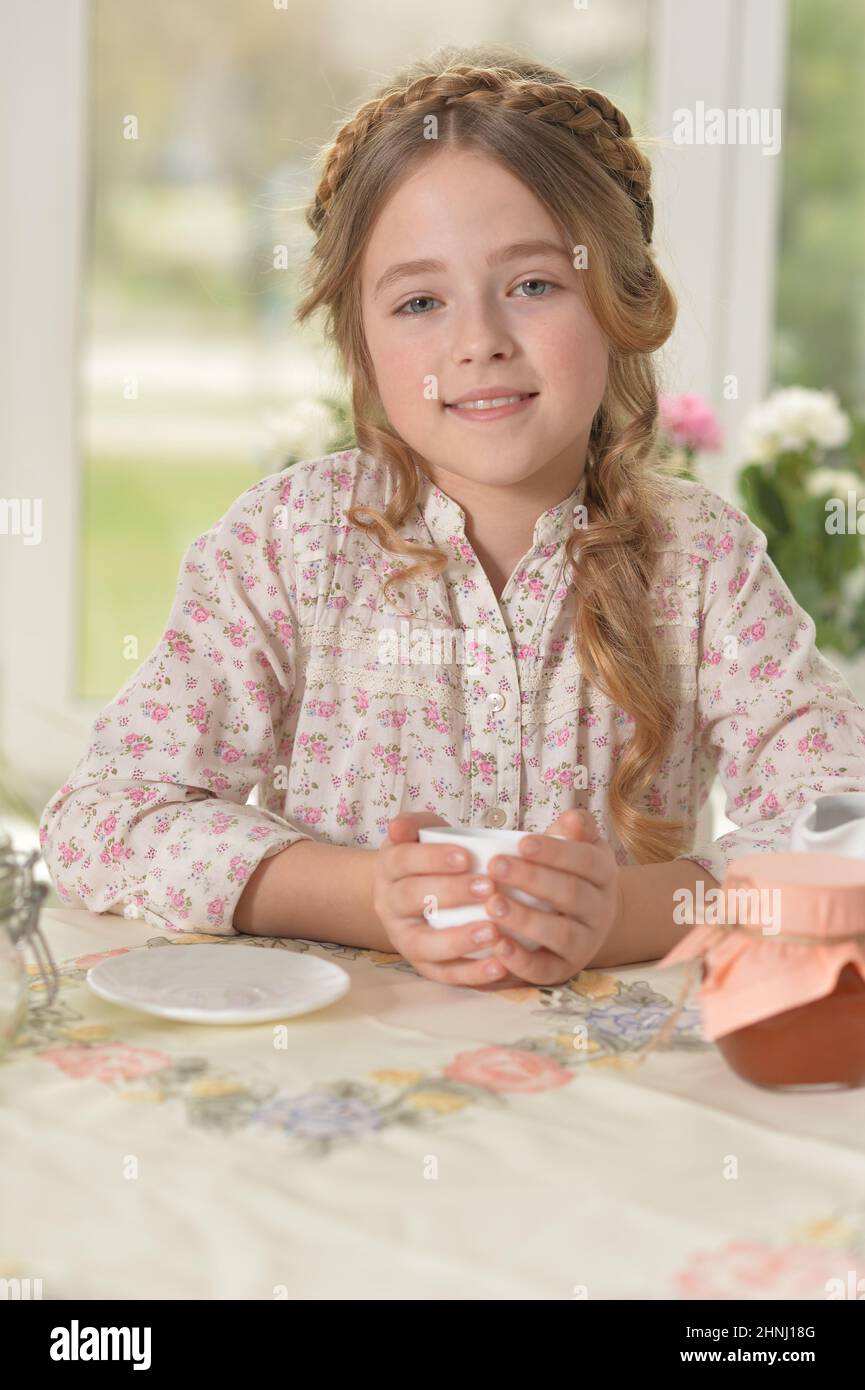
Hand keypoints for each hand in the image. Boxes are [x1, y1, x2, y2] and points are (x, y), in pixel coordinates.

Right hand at [373, 812, 524, 988]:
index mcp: (388, 868)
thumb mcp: (421, 834)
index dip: (433, 859)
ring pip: (423, 944)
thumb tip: (398, 826)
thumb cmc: (429, 858)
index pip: (404, 861)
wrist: (414, 893)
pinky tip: (500, 967)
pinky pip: (443, 974)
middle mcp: (389, 906)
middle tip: (488, 888)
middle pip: (411, 899)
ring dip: (458, 940)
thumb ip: (415, 824)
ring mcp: (404, 939)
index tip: (466, 856)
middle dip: (450, 893)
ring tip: (493, 932)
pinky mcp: (424, 965)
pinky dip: (471, 974)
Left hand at [477, 808, 621, 985]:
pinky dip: (521, 961)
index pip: (585, 861)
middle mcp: (601, 911)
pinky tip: (496, 945)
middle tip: (496, 866)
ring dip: (526, 920)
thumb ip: (574, 830)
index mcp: (604, 874)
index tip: (521, 842)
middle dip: (533, 880)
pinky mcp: (564, 970)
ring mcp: (585, 944)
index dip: (555, 852)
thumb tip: (572, 819)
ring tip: (492, 905)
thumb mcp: (579, 847)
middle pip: (571, 895)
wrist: (585, 920)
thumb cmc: (569, 873)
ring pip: (561, 935)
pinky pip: (545, 971)